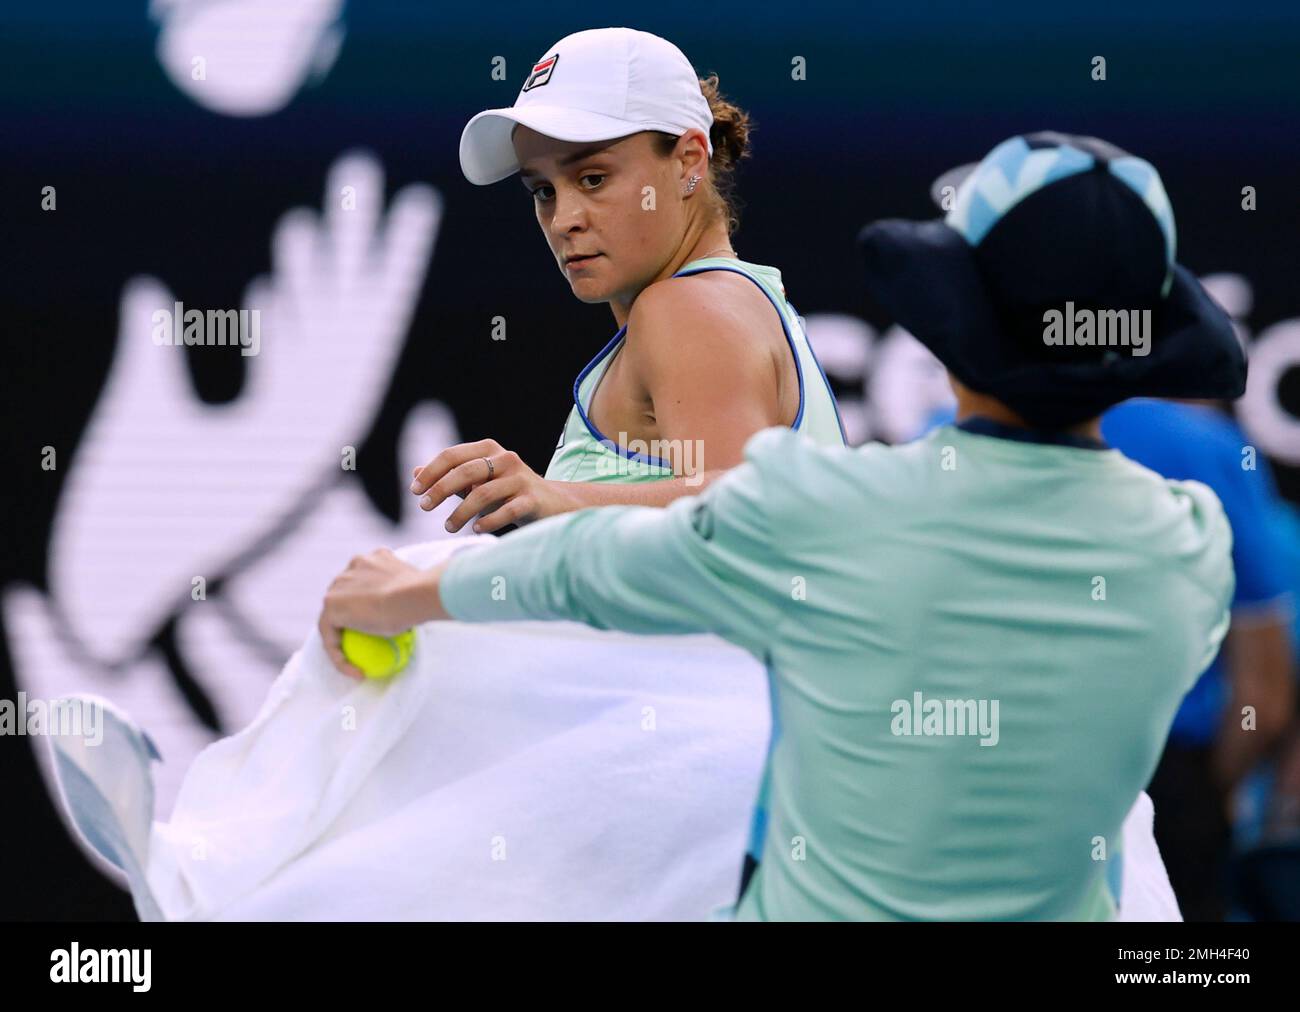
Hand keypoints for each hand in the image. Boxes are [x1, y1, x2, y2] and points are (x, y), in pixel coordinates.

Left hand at [318, 549, 448, 677]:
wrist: (414, 594)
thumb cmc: (422, 597)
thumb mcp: (414, 594)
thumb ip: (406, 597)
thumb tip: (414, 615)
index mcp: (373, 559)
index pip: (365, 582)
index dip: (371, 604)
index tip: (384, 626)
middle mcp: (353, 566)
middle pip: (346, 596)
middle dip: (352, 620)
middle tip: (367, 646)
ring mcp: (339, 583)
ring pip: (335, 618)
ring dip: (344, 642)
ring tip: (358, 665)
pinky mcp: (330, 604)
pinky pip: (331, 637)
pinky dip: (341, 657)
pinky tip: (357, 673)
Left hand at [409, 439, 573, 533]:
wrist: (552, 504)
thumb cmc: (508, 493)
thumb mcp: (478, 482)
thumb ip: (449, 477)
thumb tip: (415, 473)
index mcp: (489, 449)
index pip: (452, 456)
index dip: (431, 472)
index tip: (415, 491)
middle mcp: (505, 459)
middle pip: (465, 471)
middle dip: (440, 490)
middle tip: (424, 507)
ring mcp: (521, 478)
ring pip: (483, 493)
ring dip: (460, 512)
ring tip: (448, 527)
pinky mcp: (533, 499)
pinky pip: (507, 511)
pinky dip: (488, 521)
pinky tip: (476, 530)